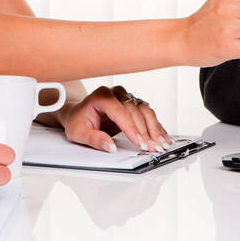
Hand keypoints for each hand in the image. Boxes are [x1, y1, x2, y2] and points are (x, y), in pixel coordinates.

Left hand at [55, 85, 171, 152]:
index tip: (139, 142)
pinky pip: (147, 113)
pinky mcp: (132, 103)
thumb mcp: (78, 133)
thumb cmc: (77, 121)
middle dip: (145, 131)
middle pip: (135, 110)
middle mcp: (115, 93)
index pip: (120, 111)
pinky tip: (163, 136)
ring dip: (154, 128)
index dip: (131, 128)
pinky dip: (156, 125)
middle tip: (153, 147)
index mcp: (101, 96)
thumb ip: (94, 139)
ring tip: (161, 144)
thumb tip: (110, 147)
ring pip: (145, 110)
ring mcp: (125, 97)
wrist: (77, 113)